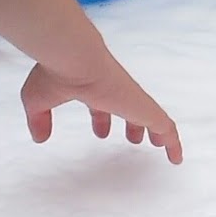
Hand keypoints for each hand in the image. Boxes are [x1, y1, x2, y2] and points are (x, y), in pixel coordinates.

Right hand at [19, 53, 182, 164]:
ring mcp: (132, 99)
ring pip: (151, 117)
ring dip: (155, 132)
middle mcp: (115, 91)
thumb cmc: (56, 75)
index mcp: (93, 89)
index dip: (101, 119)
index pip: (101, 105)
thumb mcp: (38, 100)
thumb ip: (39, 119)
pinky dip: (173, 142)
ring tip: (159, 146)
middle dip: (133, 125)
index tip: (101, 133)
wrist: (74, 58)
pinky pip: (165, 127)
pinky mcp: (143, 107)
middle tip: (134, 138)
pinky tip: (176, 158)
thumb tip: (39, 138)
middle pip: (130, 110)